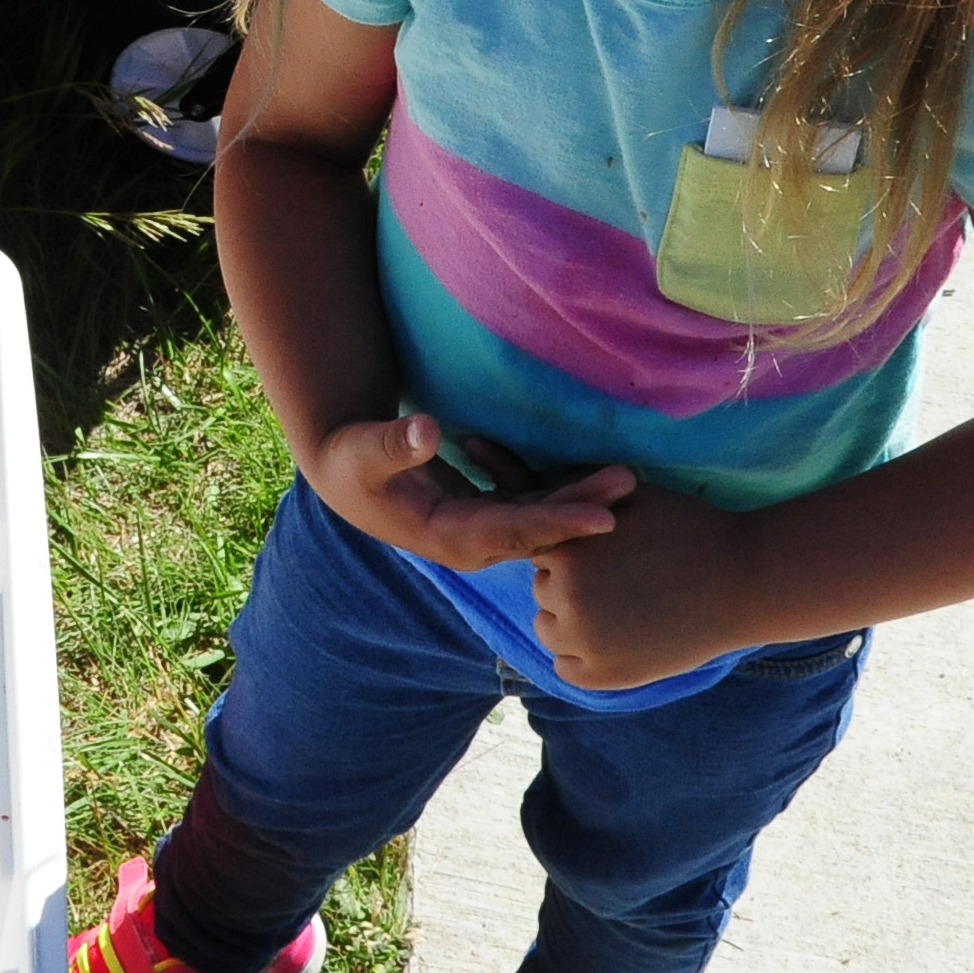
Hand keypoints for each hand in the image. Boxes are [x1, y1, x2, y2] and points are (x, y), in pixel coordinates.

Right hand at [309, 413, 630, 573]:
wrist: (345, 477)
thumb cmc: (351, 462)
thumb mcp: (363, 451)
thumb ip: (394, 443)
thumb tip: (427, 430)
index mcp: (447, 536)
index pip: (512, 532)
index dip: (558, 524)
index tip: (603, 518)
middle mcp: (471, 542)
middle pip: (537, 530)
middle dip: (581, 509)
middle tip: (627, 483)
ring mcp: (480, 530)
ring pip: (539, 520)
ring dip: (576, 499)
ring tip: (622, 476)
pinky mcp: (485, 514)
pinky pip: (530, 507)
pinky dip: (555, 491)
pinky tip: (581, 467)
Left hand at [531, 477, 755, 690]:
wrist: (743, 583)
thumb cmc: (690, 529)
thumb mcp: (632, 497)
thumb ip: (581, 498)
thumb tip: (539, 502)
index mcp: (570, 554)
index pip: (544, 551)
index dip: (576, 548)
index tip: (610, 551)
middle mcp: (569, 600)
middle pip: (545, 589)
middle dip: (571, 583)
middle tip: (619, 580)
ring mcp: (587, 644)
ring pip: (549, 628)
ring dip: (570, 619)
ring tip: (619, 607)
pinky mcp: (607, 677)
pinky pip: (566, 667)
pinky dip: (581, 655)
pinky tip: (614, 637)